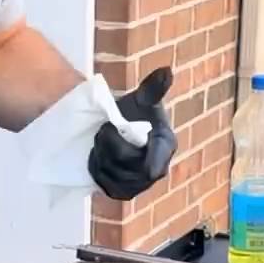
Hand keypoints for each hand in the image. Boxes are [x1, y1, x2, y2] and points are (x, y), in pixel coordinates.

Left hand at [88, 67, 176, 200]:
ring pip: (113, 175)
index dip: (146, 160)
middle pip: (127, 165)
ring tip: (101, 140)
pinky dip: (97, 169)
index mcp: (165, 145)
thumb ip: (153, 87)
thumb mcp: (142, 97)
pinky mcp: (122, 192)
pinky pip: (105, 185)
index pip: (157, 162)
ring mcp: (139, 184)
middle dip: (110, 145)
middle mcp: (156, 169)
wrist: (118, 127)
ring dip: (101, 155)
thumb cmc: (133, 111)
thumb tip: (167, 71)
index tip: (138, 160)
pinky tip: (97, 156)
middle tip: (104, 128)